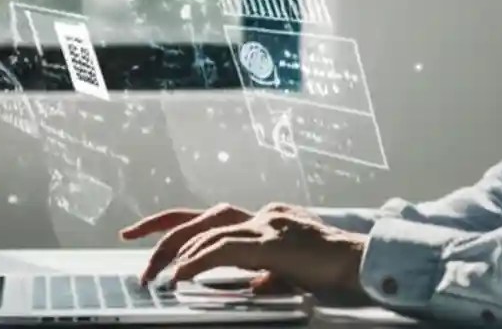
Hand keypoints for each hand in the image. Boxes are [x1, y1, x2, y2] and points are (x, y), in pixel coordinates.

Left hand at [120, 203, 367, 299]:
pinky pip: (226, 248)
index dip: (174, 224)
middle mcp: (263, 215)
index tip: (139, 233)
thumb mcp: (292, 270)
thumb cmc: (333, 268)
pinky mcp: (273, 244)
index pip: (212, 216)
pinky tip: (183, 275)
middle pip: (203, 216)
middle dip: (163, 234)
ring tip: (157, 275)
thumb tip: (251, 285)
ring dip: (177, 253)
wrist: (363, 262)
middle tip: (138, 258)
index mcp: (266, 219)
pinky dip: (199, 260)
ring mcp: (268, 225)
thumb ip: (267, 271)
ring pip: (210, 229)